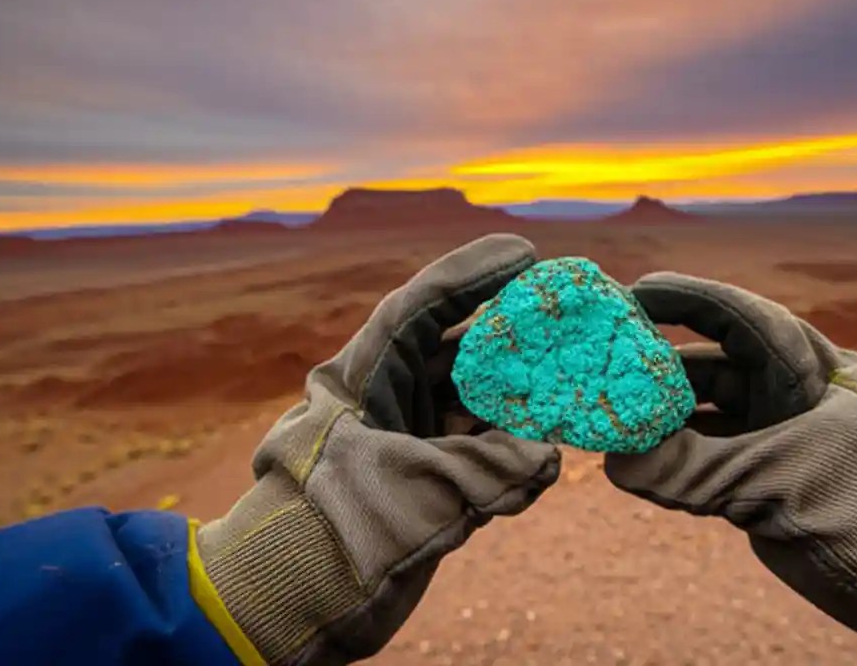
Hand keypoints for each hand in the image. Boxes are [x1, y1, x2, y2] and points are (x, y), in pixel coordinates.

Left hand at [197, 234, 559, 665]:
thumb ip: (485, 472)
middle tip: (564, 317)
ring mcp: (405, 442)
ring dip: (518, 395)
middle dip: (510, 335)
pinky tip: (548, 444)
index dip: (472, 274)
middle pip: (457, 349)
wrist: (287, 606)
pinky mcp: (423, 484)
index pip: (419, 307)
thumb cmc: (330, 533)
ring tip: (569, 380)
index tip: (525, 251)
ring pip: (473, 401)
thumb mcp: (410, 494)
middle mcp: (385, 401)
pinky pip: (478, 451)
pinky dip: (511, 448)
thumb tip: (548, 457)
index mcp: (361, 379)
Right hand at [605, 272, 856, 664]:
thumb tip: (617, 462)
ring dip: (660, 417)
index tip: (632, 294)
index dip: (687, 302)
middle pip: (716, 365)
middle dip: (658, 364)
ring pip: (708, 416)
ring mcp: (783, 443)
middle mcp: (797, 398)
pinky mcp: (770, 488)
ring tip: (608, 417)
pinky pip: (710, 462)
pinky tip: (635, 462)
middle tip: (601, 364)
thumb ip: (698, 472)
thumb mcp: (785, 484)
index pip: (743, 319)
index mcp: (817, 370)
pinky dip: (673, 461)